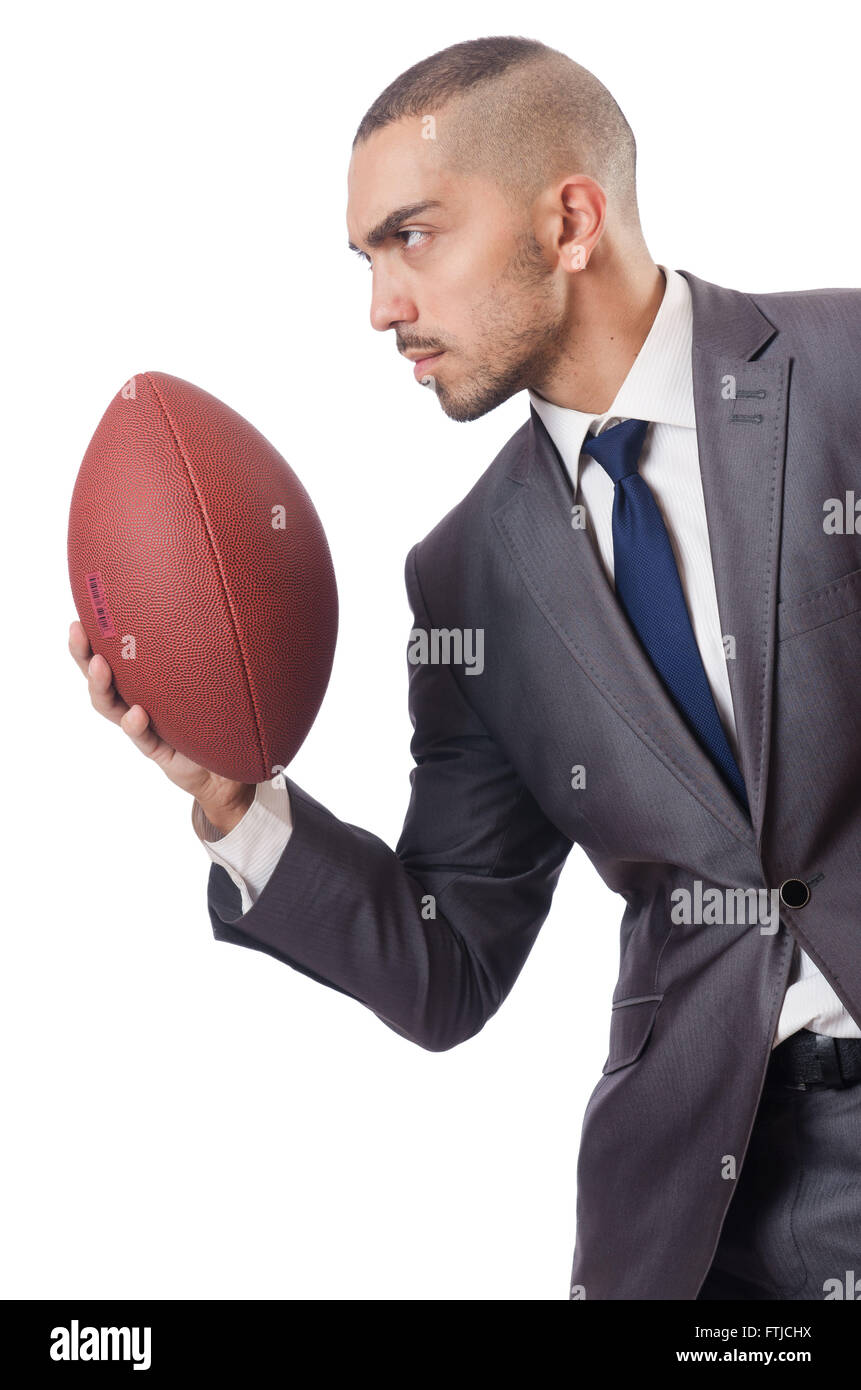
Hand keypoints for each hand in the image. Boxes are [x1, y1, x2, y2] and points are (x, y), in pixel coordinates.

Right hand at [68, 619, 254, 831]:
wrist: (230, 762)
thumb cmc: (220, 715)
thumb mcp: (214, 678)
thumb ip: (208, 651)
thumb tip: (222, 605)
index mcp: (146, 681)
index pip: (114, 655)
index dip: (94, 636)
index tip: (82, 613)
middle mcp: (138, 700)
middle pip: (100, 677)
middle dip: (84, 655)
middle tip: (79, 633)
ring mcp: (144, 725)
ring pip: (110, 707)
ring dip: (101, 686)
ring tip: (100, 666)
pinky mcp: (156, 749)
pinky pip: (142, 737)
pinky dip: (135, 725)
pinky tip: (137, 714)